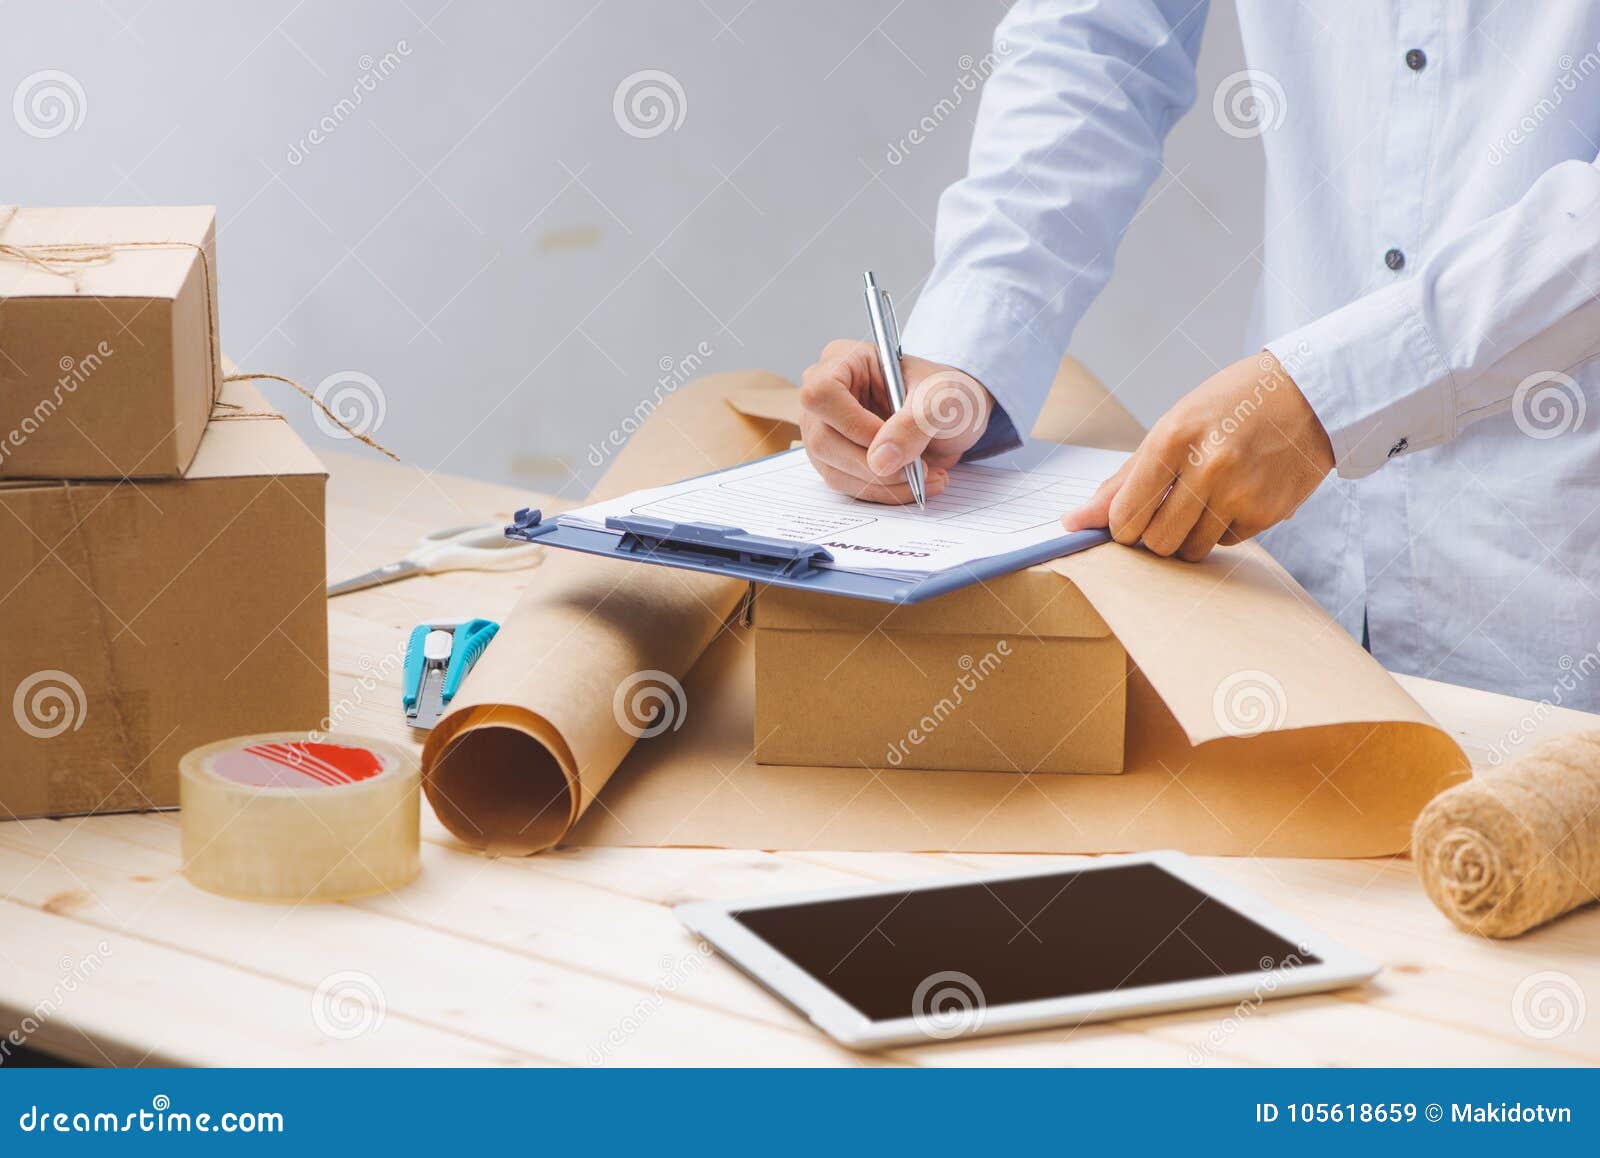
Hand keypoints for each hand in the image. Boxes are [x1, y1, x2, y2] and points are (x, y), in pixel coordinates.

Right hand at [798, 339, 994, 502]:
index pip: (822, 393)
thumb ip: (913, 424)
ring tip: (928, 477)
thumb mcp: (941, 398)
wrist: (952, 416)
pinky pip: (847, 486)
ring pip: (834, 470)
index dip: (854, 424)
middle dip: (874, 464)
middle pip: (823, 439)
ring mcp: (824, 430)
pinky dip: (883, 492)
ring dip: (883, 484)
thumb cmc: (944, 392)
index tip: (892, 441)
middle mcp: (824, 396)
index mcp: (844, 360)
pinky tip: (914, 484)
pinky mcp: (834, 460)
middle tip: (918, 469)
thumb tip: (880, 461)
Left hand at [1062, 352, 1333, 560]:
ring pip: (1191, 549)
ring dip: (1188, 534)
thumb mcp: (1172, 424)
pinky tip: (1234, 495)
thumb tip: (1074, 521)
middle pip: (1157, 541)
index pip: (1126, 513)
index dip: (1120, 526)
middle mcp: (1208, 465)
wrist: (1309, 393)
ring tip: (1202, 498)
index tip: (1127, 520)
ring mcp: (1241, 491)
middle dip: (1153, 535)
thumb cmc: (1230, 405)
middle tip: (1165, 511)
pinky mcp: (1269, 512)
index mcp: (1174, 436)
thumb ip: (1124, 478)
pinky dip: (1221, 528)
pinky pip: (1225, 542)